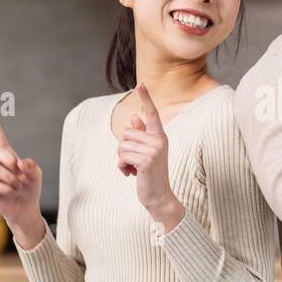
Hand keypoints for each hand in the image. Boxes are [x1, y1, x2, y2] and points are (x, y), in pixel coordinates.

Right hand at [0, 101, 45, 248]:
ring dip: (12, 180)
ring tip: (17, 188)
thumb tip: (19, 163)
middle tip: (18, 170)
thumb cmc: (30, 189)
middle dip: (9, 159)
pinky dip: (7, 189)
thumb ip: (32, 166)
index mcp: (7, 155)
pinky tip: (10, 194)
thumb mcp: (37, 175)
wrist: (26, 209)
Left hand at [117, 83, 183, 232]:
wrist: (159, 197)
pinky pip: (122, 156)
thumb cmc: (150, 174)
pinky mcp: (147, 160)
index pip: (151, 114)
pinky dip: (121, 167)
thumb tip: (133, 117)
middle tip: (133, 162)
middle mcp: (159, 140)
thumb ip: (141, 135)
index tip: (141, 84)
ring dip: (122, 159)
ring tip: (133, 169)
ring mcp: (154, 150)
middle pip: (126, 133)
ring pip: (122, 144)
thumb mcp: (146, 153)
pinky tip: (131, 174)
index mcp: (160, 136)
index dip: (146, 98)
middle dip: (123, 148)